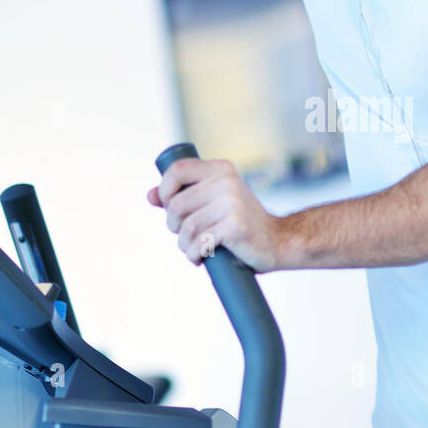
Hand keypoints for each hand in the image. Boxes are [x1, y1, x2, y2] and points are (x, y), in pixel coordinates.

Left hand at [148, 156, 284, 272]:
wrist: (277, 241)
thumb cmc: (241, 222)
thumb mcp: (215, 201)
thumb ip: (185, 195)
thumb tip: (150, 196)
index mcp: (220, 170)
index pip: (178, 169)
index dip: (164, 189)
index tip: (168, 206)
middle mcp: (226, 182)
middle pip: (177, 204)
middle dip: (173, 226)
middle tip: (185, 235)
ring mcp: (232, 203)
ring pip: (187, 226)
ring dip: (184, 244)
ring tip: (194, 249)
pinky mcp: (235, 226)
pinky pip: (200, 242)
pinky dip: (194, 255)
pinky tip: (201, 257)